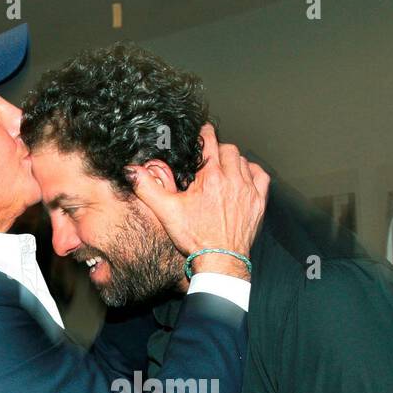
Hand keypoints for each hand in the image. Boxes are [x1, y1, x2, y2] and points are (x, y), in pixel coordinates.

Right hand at [129, 123, 269, 277]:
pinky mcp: (258, 203)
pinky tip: (244, 178)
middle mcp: (232, 179)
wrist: (220, 260)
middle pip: (229, 149)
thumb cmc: (196, 238)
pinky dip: (253, 173)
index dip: (204, 133)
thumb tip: (132, 171)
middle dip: (218, 149)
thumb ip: (147, 188)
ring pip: (244, 161)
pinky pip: (261, 177)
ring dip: (234, 161)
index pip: (210, 141)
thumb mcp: (167, 212)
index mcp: (211, 176)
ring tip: (224, 169)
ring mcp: (248, 191)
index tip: (202, 132)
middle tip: (209, 157)